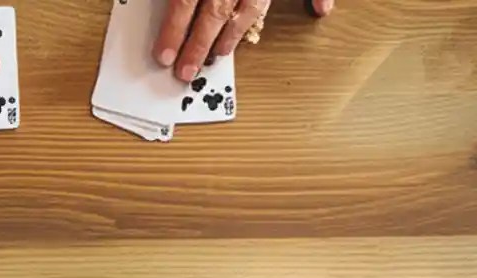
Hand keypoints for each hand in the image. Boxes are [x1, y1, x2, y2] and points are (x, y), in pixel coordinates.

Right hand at [153, 0, 336, 82]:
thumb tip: (323, 11)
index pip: (248, 8)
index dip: (232, 35)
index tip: (217, 58)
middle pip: (215, 10)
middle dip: (197, 44)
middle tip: (183, 72)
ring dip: (173, 28)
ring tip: (162, 54)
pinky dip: (164, 6)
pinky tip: (153, 18)